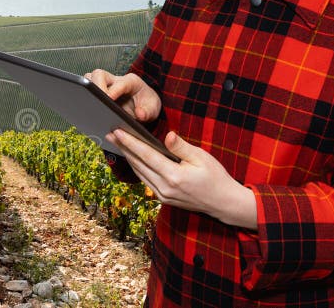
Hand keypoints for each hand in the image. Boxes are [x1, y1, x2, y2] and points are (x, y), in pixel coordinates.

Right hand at [84, 70, 160, 121]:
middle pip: (99, 74)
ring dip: (86, 89)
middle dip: (95, 86)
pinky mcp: (97, 91)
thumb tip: (139, 114)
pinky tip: (84, 109)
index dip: (113, 90)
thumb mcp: (153, 109)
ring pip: (89, 79)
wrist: (142, 106)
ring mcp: (104, 85)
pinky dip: (83, 96)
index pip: (120, 83)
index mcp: (131, 82)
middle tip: (95, 101)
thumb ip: (148, 112)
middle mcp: (116, 80)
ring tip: (87, 104)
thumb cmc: (147, 105)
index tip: (108, 99)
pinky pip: (86, 89)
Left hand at [106, 129, 256, 229]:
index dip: (130, 142)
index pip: (146, 155)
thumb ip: (181, 147)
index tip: (117, 132)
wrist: (223, 203)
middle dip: (123, 148)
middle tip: (110, 134)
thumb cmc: (215, 177)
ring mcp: (162, 196)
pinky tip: (132, 158)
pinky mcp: (162, 199)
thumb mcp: (201, 158)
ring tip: (117, 143)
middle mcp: (164, 188)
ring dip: (127, 158)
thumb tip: (167, 136)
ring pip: (139, 173)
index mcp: (174, 176)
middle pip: (138, 164)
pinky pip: (145, 180)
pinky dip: (137, 168)